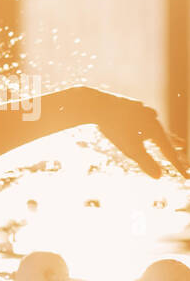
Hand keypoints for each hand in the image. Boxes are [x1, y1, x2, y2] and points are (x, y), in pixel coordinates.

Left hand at [63, 87, 188, 178]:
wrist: (99, 104)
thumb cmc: (116, 128)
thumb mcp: (130, 148)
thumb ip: (145, 161)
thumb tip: (159, 176)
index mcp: (155, 129)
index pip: (168, 151)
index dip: (177, 164)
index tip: (185, 175)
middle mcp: (152, 118)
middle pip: (163, 135)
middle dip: (171, 143)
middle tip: (181, 147)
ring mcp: (142, 110)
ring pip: (153, 124)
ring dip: (158, 131)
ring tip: (159, 135)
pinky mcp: (131, 105)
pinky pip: (141, 116)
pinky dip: (145, 122)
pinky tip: (143, 118)